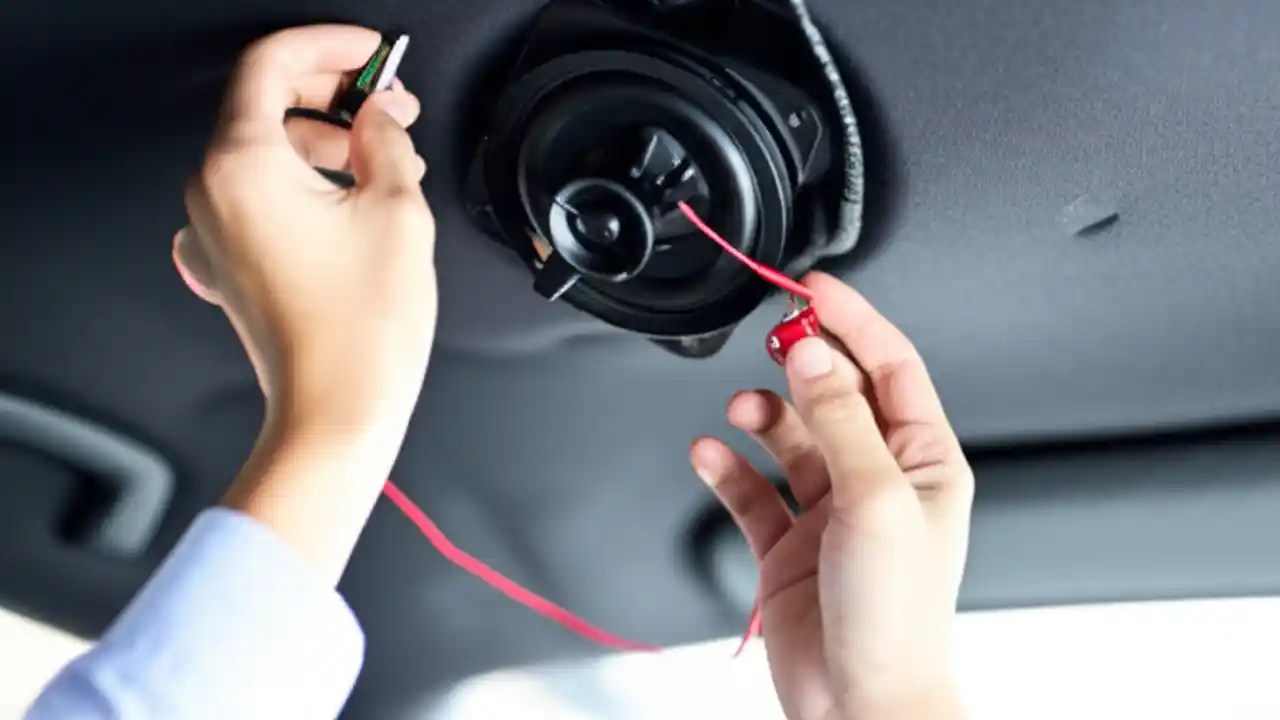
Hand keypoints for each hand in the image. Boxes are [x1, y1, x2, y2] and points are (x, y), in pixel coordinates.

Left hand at [173, 25, 435, 581]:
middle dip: (334, 96)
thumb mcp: (398, 210)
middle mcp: (213, 192)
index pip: (272, 65)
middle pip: (266, 106)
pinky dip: (305, 184)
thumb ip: (388, 140)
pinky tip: (353, 200)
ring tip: (390, 157)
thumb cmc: (362, 330)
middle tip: (393, 105)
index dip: (329, 48)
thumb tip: (381, 116)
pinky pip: (261, 198)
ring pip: (267, 152)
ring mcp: (214, 230)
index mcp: (244, 165)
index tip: (371, 55)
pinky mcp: (228, 263)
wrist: (337, 413)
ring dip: (327, 141)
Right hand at [691, 273, 972, 719]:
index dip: (853, 321)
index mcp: (923, 461)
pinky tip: (709, 454)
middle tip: (770, 337)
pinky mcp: (786, 546)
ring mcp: (829, 513)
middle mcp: (876, 480)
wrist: (860, 703)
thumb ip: (837, 417)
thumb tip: (811, 352)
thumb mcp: (874, 497)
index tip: (812, 288)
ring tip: (742, 408)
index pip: (890, 367)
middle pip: (834, 395)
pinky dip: (727, 468)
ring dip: (762, 415)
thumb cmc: (896, 617)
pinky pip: (751, 490)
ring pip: (788, 438)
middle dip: (802, 364)